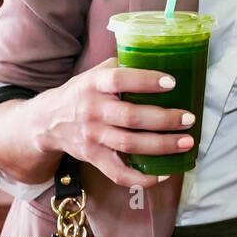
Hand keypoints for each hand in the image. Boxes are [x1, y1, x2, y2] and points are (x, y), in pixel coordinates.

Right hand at [30, 57, 197, 188]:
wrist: (47, 122)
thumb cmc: (82, 93)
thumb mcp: (94, 74)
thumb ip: (121, 67)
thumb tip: (159, 59)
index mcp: (94, 84)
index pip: (120, 79)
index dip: (146, 81)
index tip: (171, 83)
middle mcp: (92, 110)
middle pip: (131, 117)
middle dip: (164, 120)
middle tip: (189, 119)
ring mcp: (92, 137)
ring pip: (130, 145)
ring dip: (162, 146)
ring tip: (186, 142)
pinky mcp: (93, 158)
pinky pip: (118, 173)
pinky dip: (141, 178)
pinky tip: (163, 174)